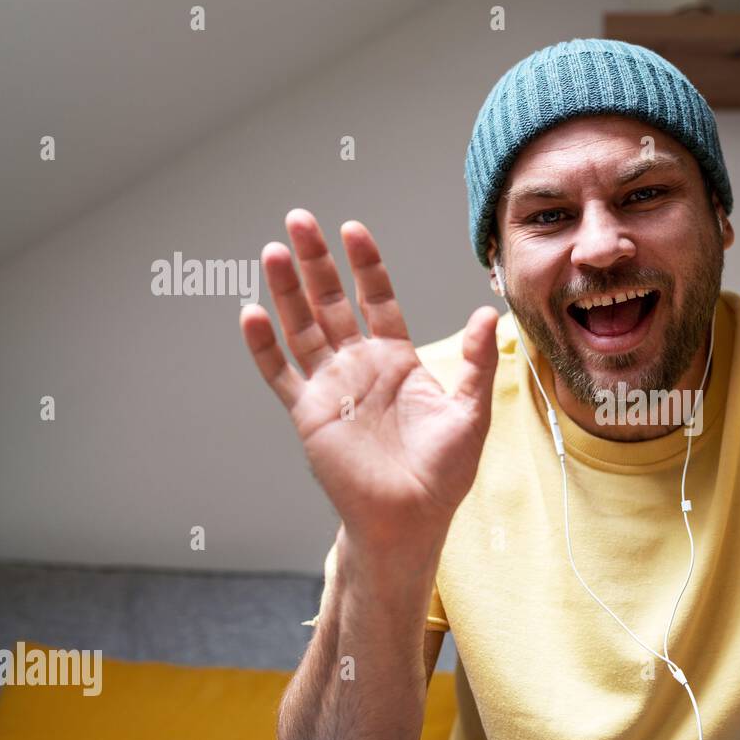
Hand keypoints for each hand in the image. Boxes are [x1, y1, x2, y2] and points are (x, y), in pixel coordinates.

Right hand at [240, 208, 498, 551]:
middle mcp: (360, 367)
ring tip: (274, 251)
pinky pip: (281, 374)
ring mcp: (331, 388)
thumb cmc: (443, 473)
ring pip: (302, 328)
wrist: (410, 519)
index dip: (365, 265)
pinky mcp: (309, 414)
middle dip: (316, 262)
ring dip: (286, 291)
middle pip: (331, 302)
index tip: (353, 230)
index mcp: (397, 360)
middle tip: (299, 220)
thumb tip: (487, 313)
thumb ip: (477, 362)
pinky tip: (251, 313)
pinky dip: (264, 346)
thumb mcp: (470, 413)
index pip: (377, 299)